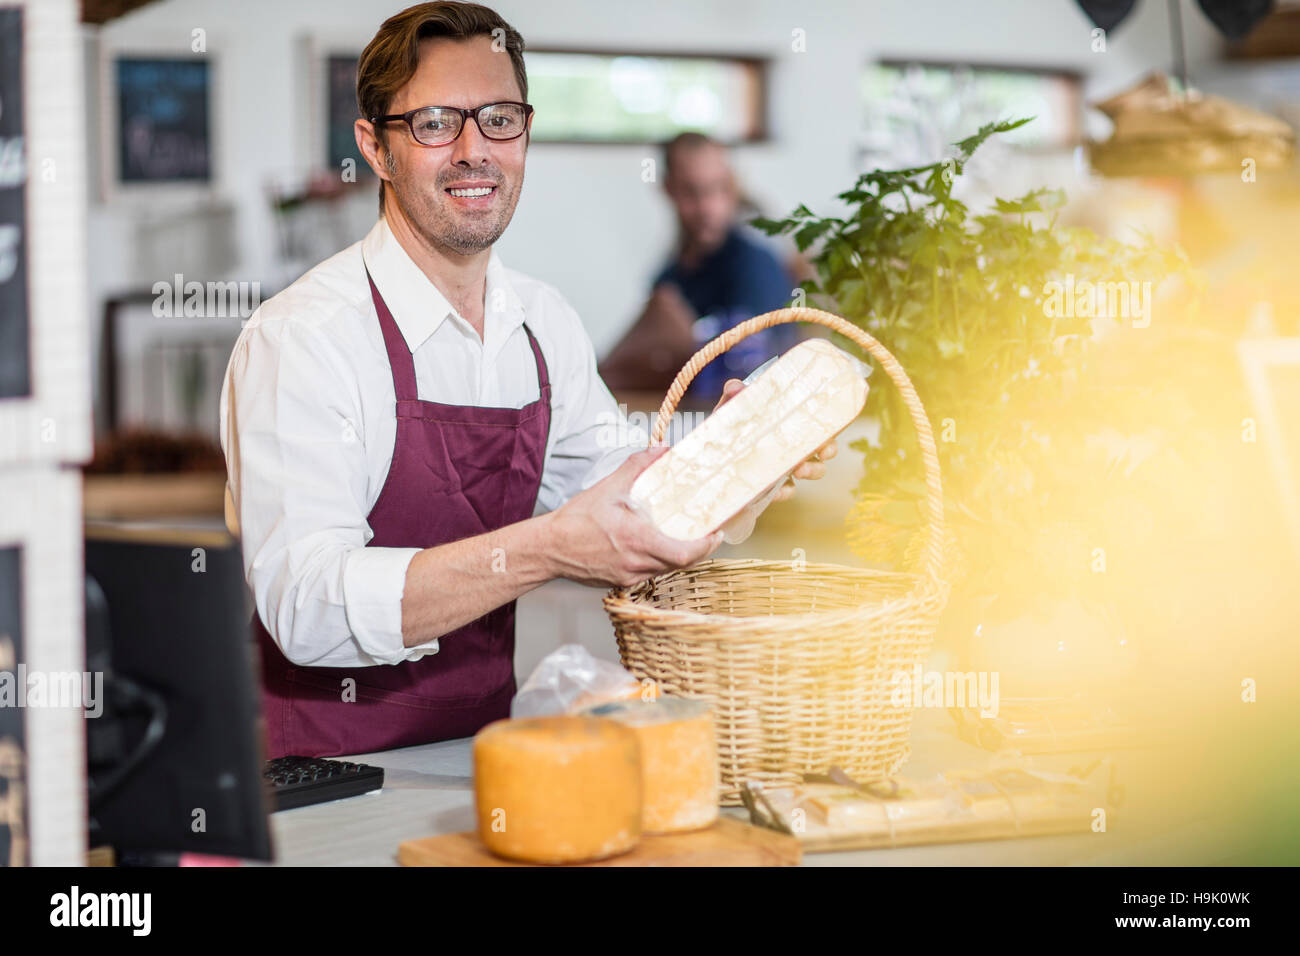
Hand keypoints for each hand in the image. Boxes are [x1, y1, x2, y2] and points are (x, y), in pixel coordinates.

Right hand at [548, 445, 723, 588]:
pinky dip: (658, 560)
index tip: (717, 533)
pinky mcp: (621, 583)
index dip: (706, 546)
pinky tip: (655, 545)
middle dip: (698, 549)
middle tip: (707, 533)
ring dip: (678, 554)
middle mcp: (636, 563)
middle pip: (681, 563)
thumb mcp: (609, 487)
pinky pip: (649, 573)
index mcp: (637, 540)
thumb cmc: (576, 520)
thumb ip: (637, 466)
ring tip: (684, 536)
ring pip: (666, 569)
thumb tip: (661, 449)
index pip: (684, 553)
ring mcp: (629, 576)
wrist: (549, 548)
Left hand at [714, 378, 837, 501]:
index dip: (829, 422)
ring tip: (799, 470)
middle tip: (822, 451)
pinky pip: (789, 491)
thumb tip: (734, 386)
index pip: (814, 419)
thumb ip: (732, 401)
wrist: (708, 474)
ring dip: (813, 470)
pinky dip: (785, 491)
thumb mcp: (727, 417)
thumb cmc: (724, 438)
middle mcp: (791, 446)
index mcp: (786, 424)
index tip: (831, 426)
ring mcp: (785, 468)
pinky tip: (775, 491)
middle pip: (824, 446)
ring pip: (814, 470)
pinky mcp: (775, 490)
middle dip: (829, 448)